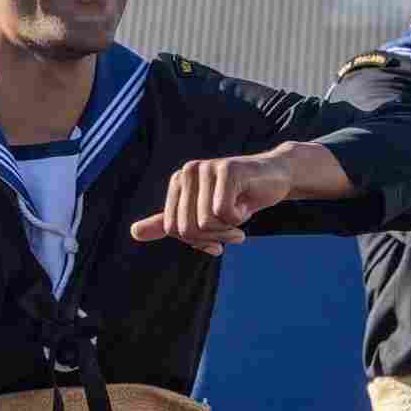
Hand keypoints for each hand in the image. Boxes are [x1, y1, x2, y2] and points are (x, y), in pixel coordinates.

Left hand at [129, 153, 294, 254]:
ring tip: (240, 218)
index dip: (197, 241)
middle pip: (187, 228)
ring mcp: (206, 168)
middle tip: (233, 232)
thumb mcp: (202, 214)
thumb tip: (133, 232)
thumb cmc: (240, 198)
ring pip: (205, 222)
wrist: (276, 177)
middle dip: (213, 238)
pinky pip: (223, 213)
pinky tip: (246, 205)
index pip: (174, 229)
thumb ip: (169, 223)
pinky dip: (238, 219)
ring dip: (228, 230)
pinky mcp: (228, 169)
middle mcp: (187, 172)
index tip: (216, 239)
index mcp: (177, 183)